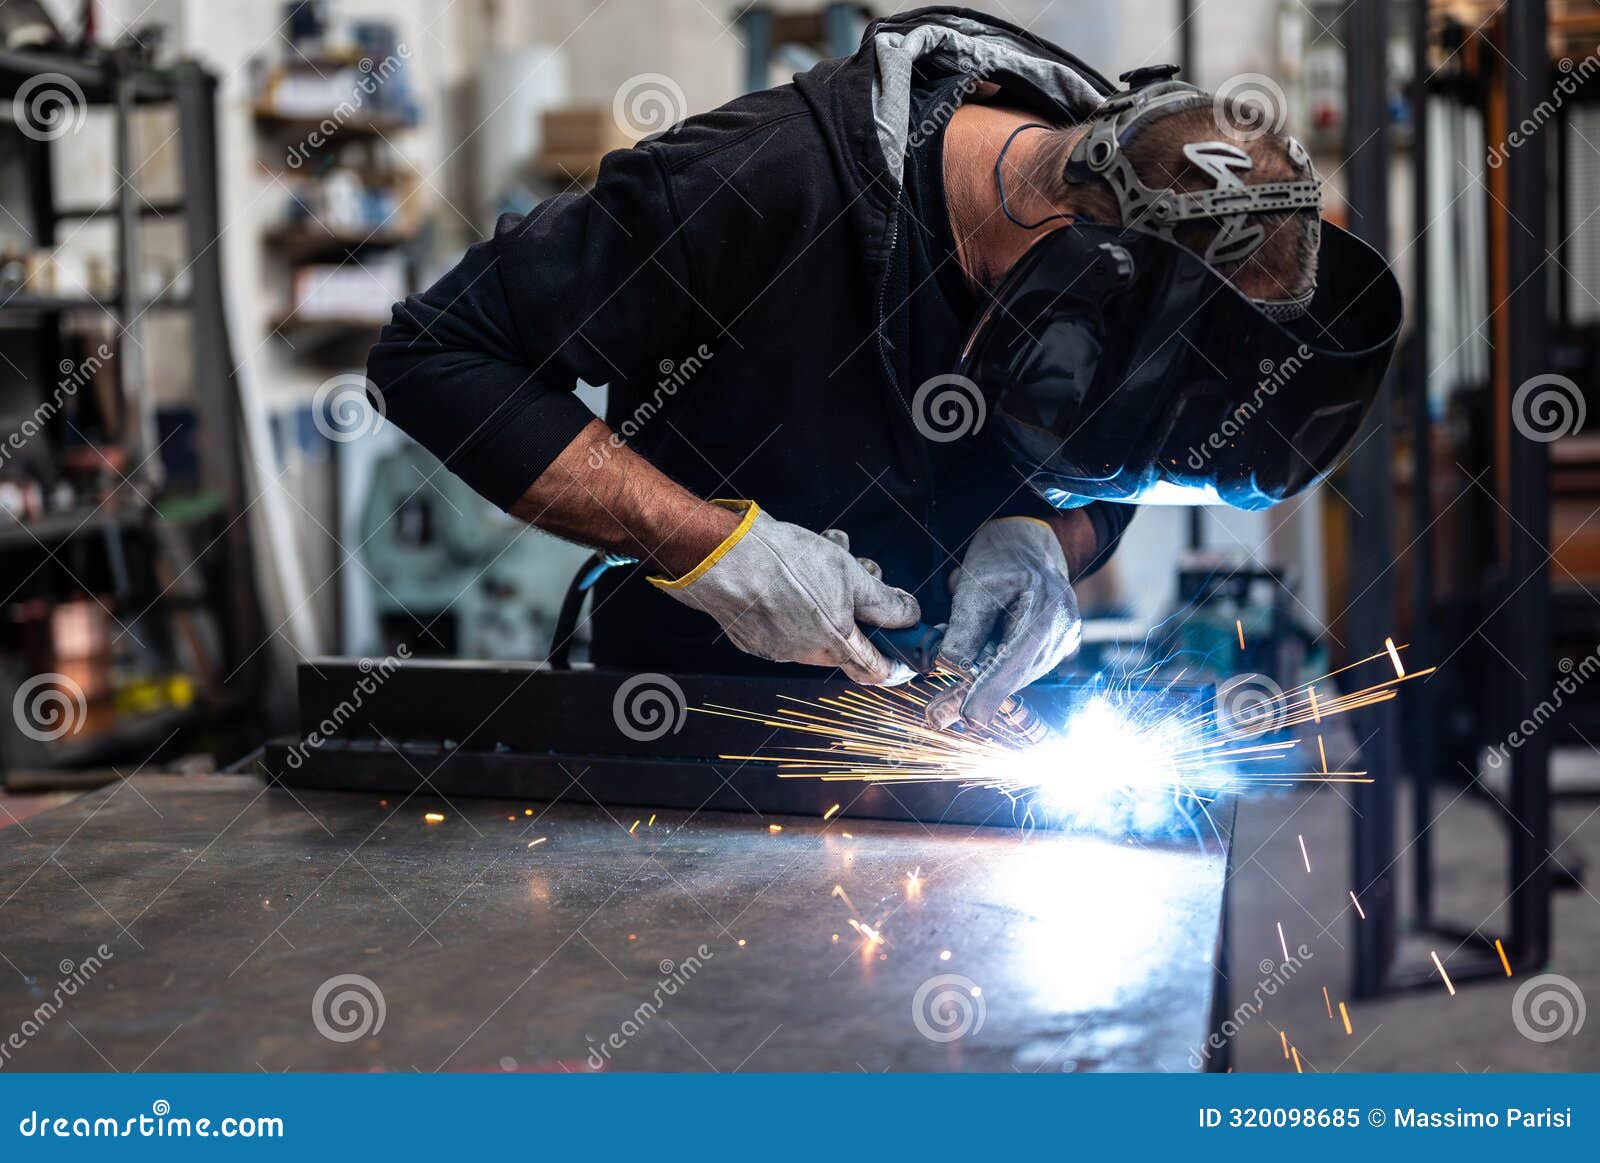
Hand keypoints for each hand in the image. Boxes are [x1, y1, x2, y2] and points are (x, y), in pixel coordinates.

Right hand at [651, 501, 921, 684]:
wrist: (723, 558)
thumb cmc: (785, 564)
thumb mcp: (849, 574)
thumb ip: (884, 602)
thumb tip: (909, 616)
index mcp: (833, 644)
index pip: (873, 670)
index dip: (895, 664)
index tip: (906, 656)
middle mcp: (804, 652)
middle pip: (846, 634)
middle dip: (861, 602)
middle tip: (864, 568)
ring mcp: (775, 644)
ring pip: (817, 618)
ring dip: (830, 586)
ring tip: (828, 547)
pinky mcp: (752, 631)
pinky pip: (785, 615)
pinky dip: (797, 591)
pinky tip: (794, 558)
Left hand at [925, 517, 1081, 728]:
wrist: (1030, 544)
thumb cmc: (1001, 558)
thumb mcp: (975, 585)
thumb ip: (966, 628)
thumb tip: (950, 667)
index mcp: (1046, 610)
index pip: (1015, 662)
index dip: (990, 692)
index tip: (969, 716)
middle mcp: (1063, 630)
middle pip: (1014, 675)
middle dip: (974, 695)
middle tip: (936, 715)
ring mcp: (1063, 641)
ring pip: (1015, 675)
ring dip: (980, 684)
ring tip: (942, 700)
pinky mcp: (1054, 647)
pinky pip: (1019, 668)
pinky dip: (992, 673)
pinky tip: (969, 674)